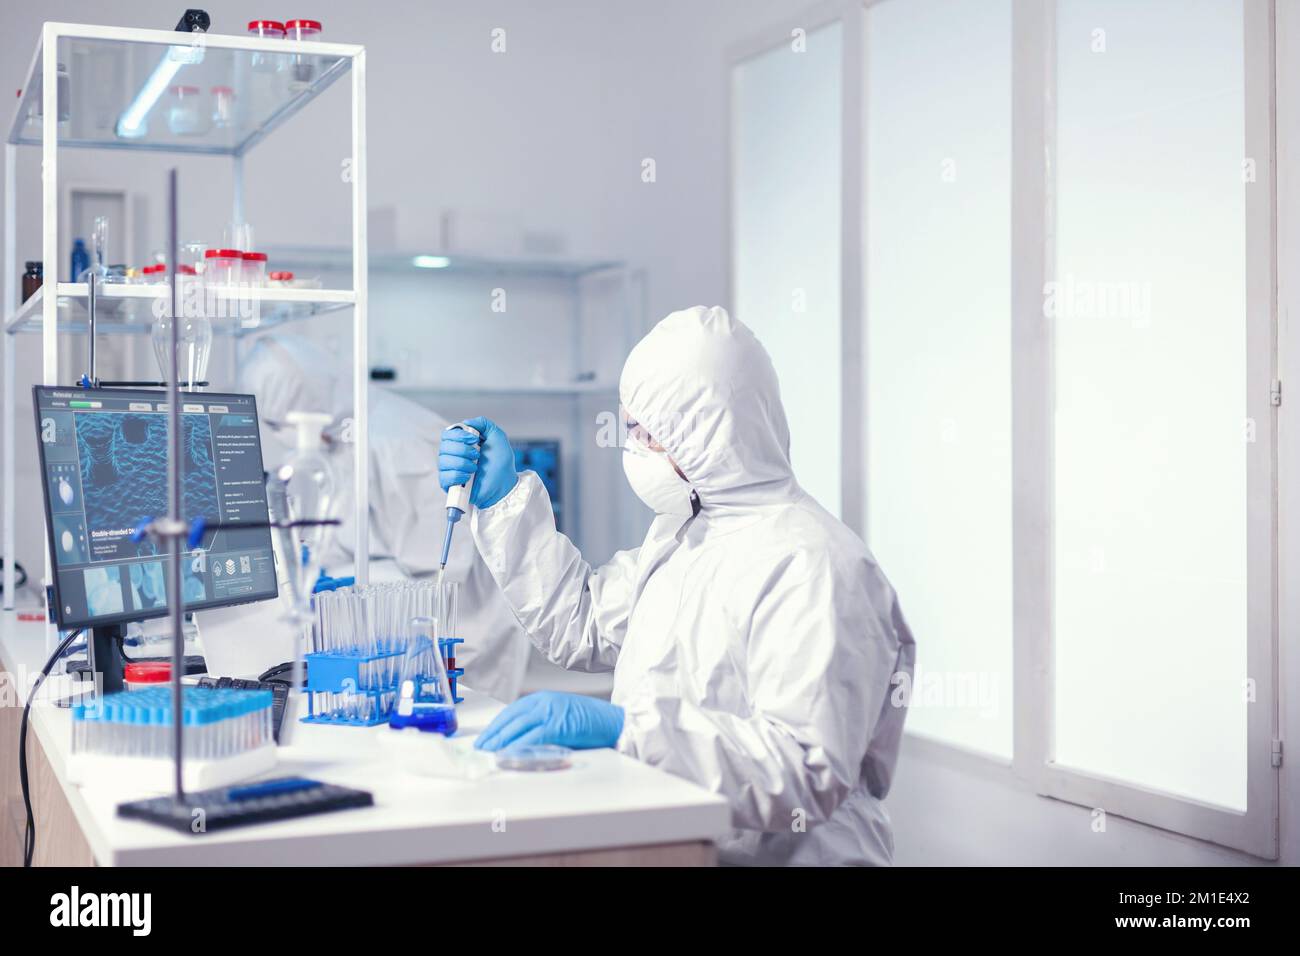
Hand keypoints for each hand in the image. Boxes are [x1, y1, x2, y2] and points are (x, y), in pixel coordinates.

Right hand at [438, 416, 517, 508]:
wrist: (504, 484)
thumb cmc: (500, 463)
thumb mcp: (497, 437)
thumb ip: (483, 424)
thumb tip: (466, 422)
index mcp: (461, 443)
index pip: (448, 434)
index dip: (459, 435)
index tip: (475, 440)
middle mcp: (452, 455)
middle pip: (444, 446)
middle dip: (463, 450)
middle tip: (477, 455)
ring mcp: (449, 470)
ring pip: (444, 461)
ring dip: (463, 463)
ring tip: (475, 468)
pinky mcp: (449, 484)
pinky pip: (445, 477)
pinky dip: (458, 475)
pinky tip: (468, 477)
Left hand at [474, 691, 624, 750]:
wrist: (615, 722)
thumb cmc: (591, 723)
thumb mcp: (561, 717)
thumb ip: (541, 724)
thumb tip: (517, 741)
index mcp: (543, 698)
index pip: (511, 712)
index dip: (495, 726)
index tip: (484, 738)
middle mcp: (544, 701)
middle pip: (510, 719)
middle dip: (492, 735)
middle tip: (480, 749)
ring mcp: (551, 711)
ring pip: (517, 728)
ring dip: (499, 743)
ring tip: (487, 754)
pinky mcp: (558, 725)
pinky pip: (532, 738)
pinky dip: (517, 747)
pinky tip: (507, 755)